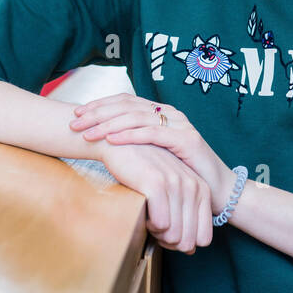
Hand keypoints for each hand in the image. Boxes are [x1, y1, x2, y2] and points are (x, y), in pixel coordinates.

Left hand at [73, 95, 236, 212]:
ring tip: (87, 132)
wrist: (218, 191)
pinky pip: (152, 133)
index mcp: (159, 113)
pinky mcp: (186, 138)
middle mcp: (169, 113)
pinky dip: (129, 135)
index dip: (99, 105)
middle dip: (97, 113)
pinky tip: (111, 140)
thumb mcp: (154, 157)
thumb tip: (103, 144)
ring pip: (136, 117)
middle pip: (127, 105)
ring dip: (108, 124)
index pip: (124, 101)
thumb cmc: (183, 175)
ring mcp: (179, 123)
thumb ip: (136, 146)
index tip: (76, 115)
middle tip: (75, 122)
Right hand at [97, 140, 212, 253]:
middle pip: (187, 241)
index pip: (203, 238)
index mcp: (202, 190)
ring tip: (148, 218)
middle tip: (155, 230)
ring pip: (173, 235)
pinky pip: (159, 223)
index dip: (184, 243)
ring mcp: (176, 184)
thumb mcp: (173, 192)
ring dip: (157, 235)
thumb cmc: (145, 172)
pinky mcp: (156, 183)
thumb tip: (189, 249)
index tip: (169, 234)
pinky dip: (148, 225)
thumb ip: (185, 217)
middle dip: (170, 243)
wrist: (121, 145)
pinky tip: (143, 211)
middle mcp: (193, 186)